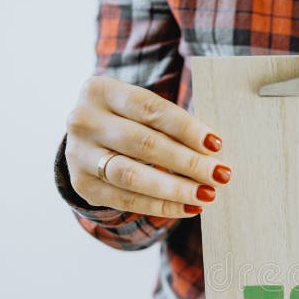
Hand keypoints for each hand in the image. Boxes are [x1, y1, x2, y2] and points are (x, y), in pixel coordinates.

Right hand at [65, 76, 230, 216]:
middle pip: (143, 144)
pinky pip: (127, 201)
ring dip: (176, 188)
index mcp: (100, 91)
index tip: (216, 144)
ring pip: (133, 176)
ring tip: (207, 194)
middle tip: (220, 174)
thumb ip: (172, 122)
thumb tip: (214, 149)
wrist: (90, 140)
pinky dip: (162, 206)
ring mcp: (78, 154)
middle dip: (187, 162)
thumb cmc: (132, 120)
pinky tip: (189, 207)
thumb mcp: (143, 109)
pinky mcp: (83, 185)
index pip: (149, 109)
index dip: (185, 128)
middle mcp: (84, 121)